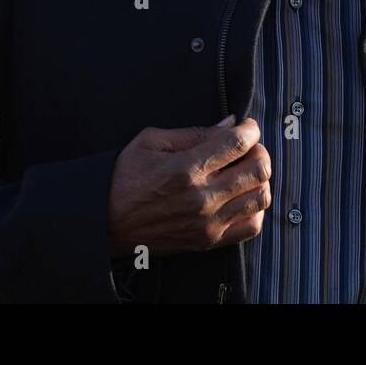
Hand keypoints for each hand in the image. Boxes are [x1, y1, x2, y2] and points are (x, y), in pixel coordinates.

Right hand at [107, 114, 270, 257]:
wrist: (104, 222)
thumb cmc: (125, 177)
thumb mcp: (152, 142)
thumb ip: (195, 133)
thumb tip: (230, 124)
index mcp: (186, 168)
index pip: (239, 142)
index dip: (250, 129)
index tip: (246, 126)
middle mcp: (202, 197)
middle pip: (258, 169)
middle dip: (259, 151)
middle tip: (247, 147)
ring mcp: (208, 222)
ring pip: (261, 197)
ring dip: (260, 178)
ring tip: (245, 171)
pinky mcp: (208, 240)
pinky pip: (251, 226)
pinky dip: (256, 208)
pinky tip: (242, 196)